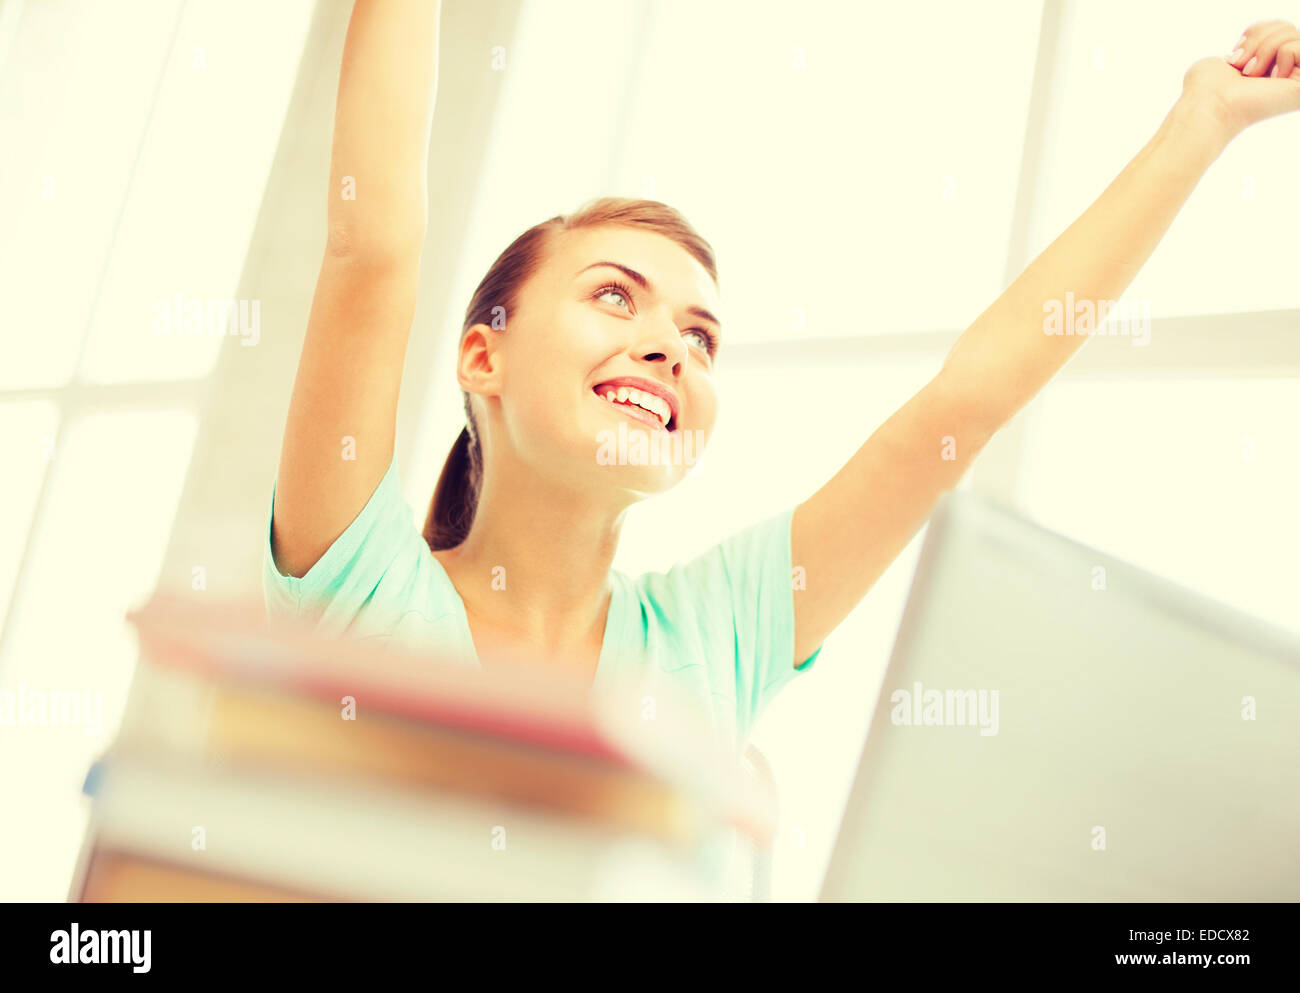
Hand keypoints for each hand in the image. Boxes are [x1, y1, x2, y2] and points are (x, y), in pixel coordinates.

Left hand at [1180, 21, 1299, 138]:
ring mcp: (1298, 81)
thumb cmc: (1208, 87)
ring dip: (1266, 49)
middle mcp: (1288, 75)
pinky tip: (1272, 80)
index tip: (1236, 57)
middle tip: (1244, 67)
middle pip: (1287, 28)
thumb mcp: (1232, 54)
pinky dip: (1283, 55)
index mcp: (1270, 68)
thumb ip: (1256, 44)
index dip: (1256, 33)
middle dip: (1260, 40)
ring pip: (1295, 35)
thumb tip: (1267, 46)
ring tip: (1252, 74)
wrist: (1208, 106)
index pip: (1278, 28)